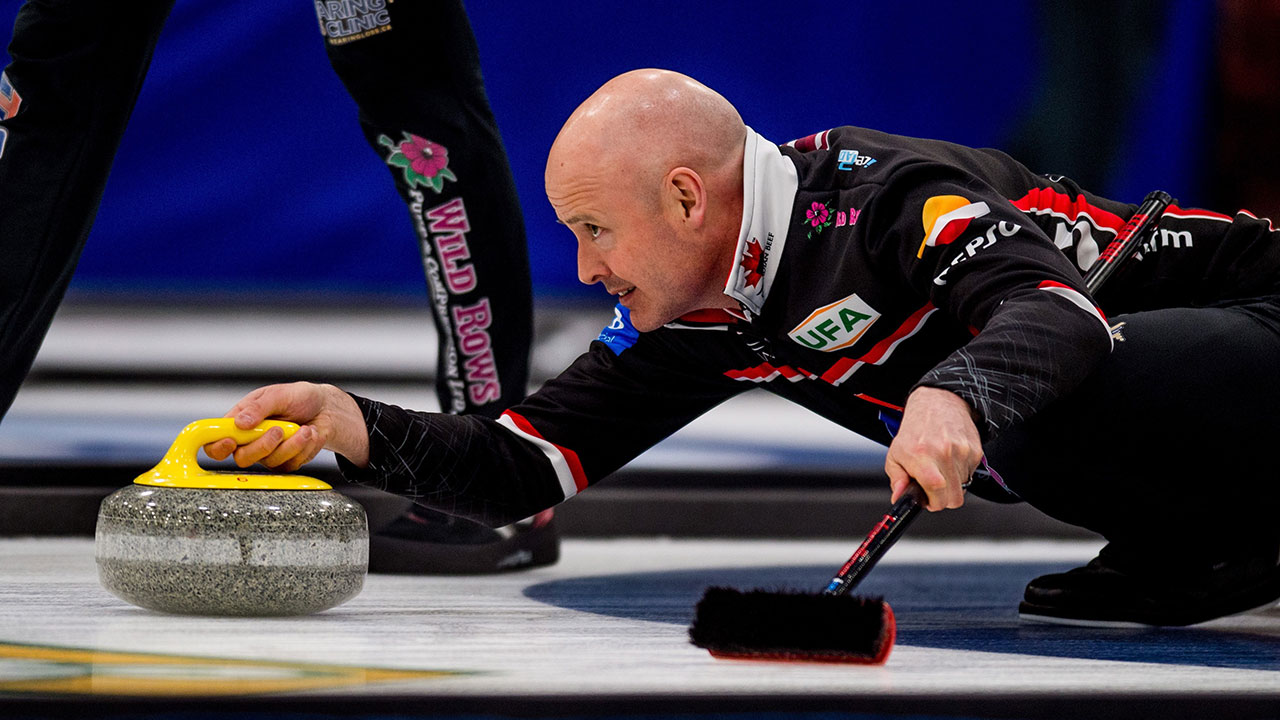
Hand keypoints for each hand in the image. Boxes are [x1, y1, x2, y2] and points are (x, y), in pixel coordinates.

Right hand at [202, 382, 369, 470]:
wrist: (327, 409)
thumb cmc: (299, 398)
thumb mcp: (278, 395)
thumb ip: (258, 407)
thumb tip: (240, 422)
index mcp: (239, 421)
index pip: (214, 441)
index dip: (217, 446)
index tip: (231, 441)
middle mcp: (250, 441)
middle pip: (241, 458)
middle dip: (262, 445)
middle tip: (279, 430)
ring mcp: (268, 454)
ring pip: (269, 462)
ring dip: (290, 445)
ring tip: (303, 428)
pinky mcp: (286, 463)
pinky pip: (290, 465)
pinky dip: (303, 449)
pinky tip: (310, 434)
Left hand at [884, 386, 982, 511]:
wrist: (937, 403)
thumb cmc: (915, 429)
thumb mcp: (895, 454)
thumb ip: (897, 479)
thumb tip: (899, 497)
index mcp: (922, 457)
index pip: (937, 496)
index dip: (932, 504)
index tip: (927, 499)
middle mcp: (944, 454)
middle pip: (954, 499)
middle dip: (943, 498)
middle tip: (932, 486)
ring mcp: (962, 452)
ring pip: (962, 488)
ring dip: (952, 483)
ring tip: (940, 466)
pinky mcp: (975, 451)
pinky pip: (970, 475)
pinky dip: (960, 472)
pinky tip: (950, 458)